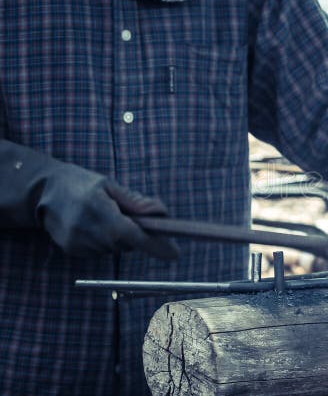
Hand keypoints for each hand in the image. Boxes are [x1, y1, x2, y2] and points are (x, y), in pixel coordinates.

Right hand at [37, 169, 179, 258]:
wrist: (43, 192)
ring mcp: (78, 244)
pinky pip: (101, 251)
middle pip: (128, 243)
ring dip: (118, 237)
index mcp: (99, 211)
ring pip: (115, 248)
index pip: (133, 235)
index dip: (156, 246)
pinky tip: (93, 226)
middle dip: (135, 233)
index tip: (175, 254)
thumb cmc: (81, 184)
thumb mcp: (110, 185)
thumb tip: (160, 213)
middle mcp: (88, 231)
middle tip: (127, 216)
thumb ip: (135, 201)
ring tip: (104, 217)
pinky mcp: (72, 251)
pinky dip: (104, 241)